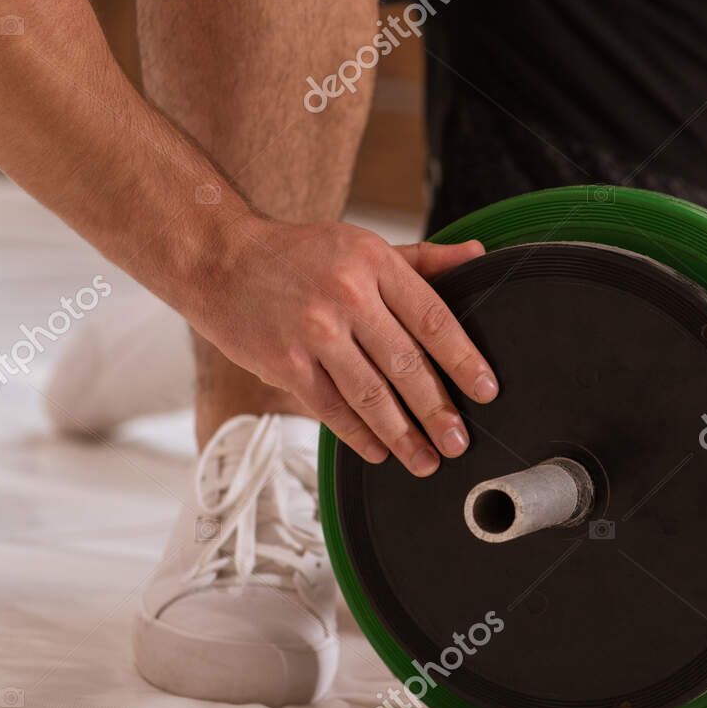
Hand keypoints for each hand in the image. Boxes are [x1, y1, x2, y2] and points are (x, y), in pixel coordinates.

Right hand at [186, 218, 496, 475]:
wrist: (220, 259)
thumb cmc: (300, 255)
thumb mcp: (363, 246)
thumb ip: (423, 260)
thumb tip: (477, 257)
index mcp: (374, 263)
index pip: (432, 318)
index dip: (463, 360)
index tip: (486, 391)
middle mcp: (346, 296)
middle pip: (406, 364)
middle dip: (438, 411)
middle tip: (460, 442)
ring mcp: (313, 331)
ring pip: (370, 394)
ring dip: (403, 435)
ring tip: (427, 460)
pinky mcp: (284, 362)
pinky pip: (331, 408)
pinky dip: (359, 434)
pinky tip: (380, 451)